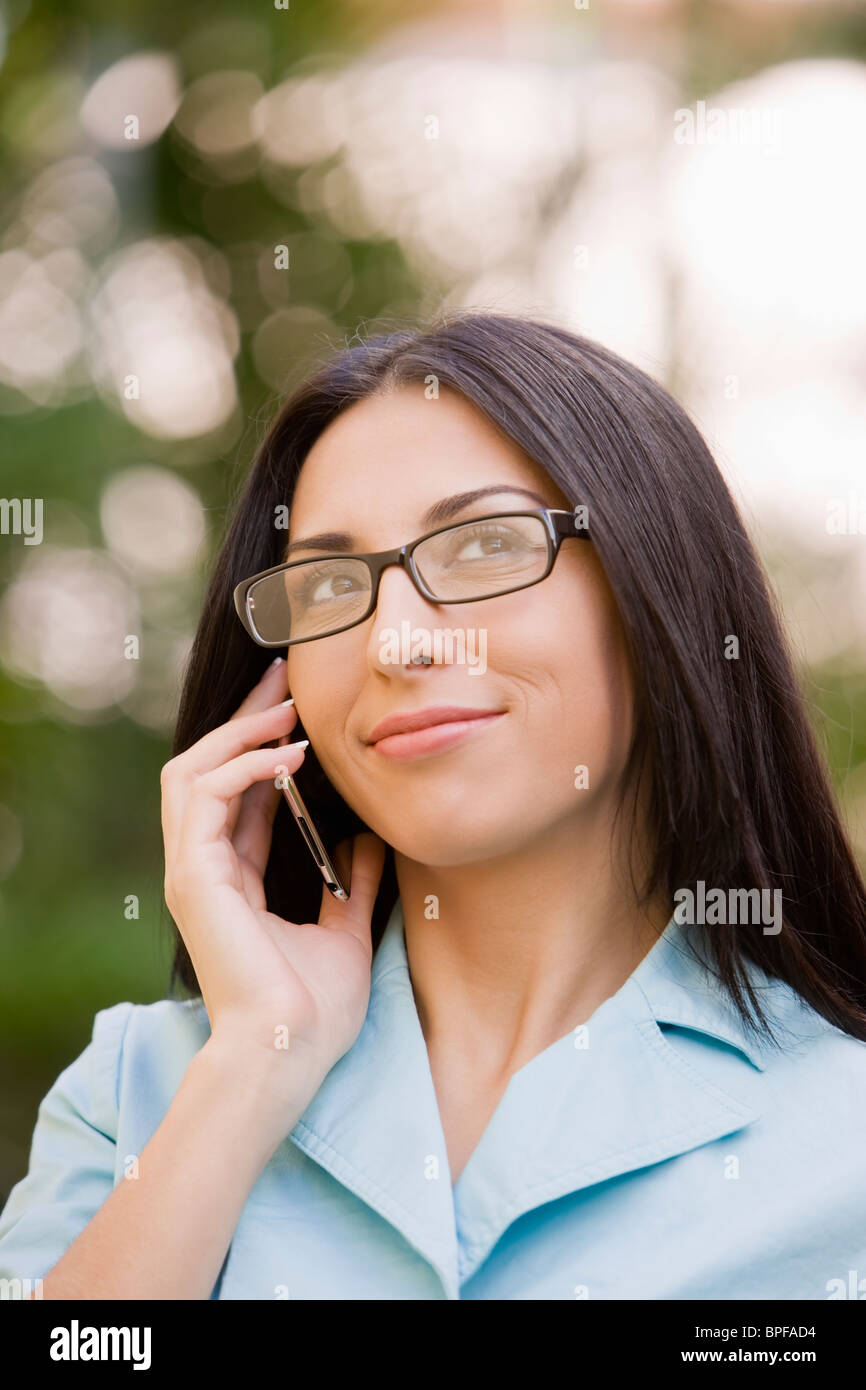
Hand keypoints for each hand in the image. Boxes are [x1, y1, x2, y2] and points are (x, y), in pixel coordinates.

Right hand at [160, 657, 385, 1110]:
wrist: (290, 1057)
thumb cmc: (314, 1012)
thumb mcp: (346, 932)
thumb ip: (353, 884)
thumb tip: (373, 838)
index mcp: (232, 880)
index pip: (238, 793)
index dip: (264, 745)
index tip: (300, 706)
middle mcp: (204, 869)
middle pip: (203, 767)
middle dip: (242, 718)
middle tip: (285, 677)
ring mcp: (192, 872)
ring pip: (190, 772)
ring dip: (238, 733)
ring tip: (287, 709)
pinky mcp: (193, 878)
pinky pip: (205, 797)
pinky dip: (243, 767)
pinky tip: (289, 756)